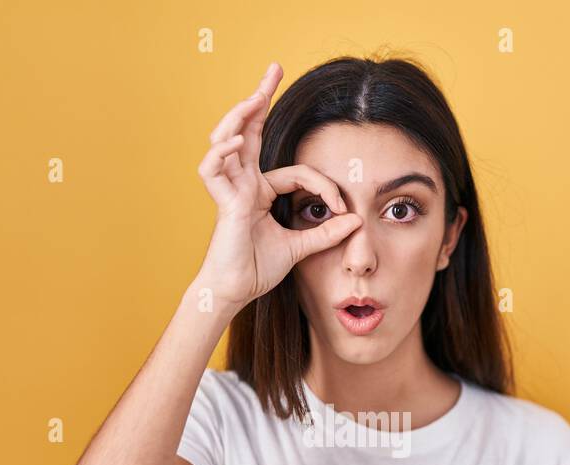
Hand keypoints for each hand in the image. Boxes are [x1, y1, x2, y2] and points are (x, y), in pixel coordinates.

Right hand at [194, 62, 361, 315]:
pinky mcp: (222, 203)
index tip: (345, 207)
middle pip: (250, 131)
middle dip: (260, 99)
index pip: (297, 173)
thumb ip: (324, 234)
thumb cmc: (256, 270)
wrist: (235, 292)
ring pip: (228, 141)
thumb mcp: (299, 248)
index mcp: (259, 193)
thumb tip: (356, 221)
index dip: (324, 186)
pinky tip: (235, 140)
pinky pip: (213, 169)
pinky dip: (222, 152)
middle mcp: (243, 185)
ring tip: (255, 95)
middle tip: (274, 68)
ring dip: (240, 116)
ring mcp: (230, 191)